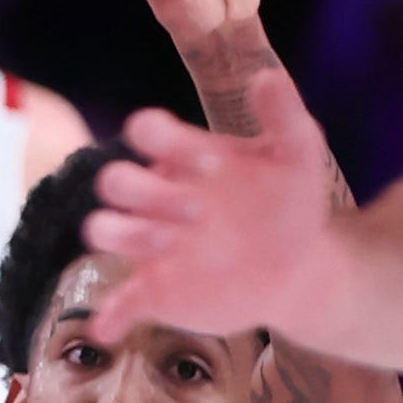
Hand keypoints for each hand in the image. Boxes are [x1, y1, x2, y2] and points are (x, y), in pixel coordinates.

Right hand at [82, 102, 337, 344]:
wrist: (299, 267)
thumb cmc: (290, 203)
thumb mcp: (298, 154)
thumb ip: (284, 114)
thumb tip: (266, 75)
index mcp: (183, 155)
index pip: (146, 132)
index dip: (166, 140)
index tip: (215, 163)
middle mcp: (157, 195)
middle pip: (114, 181)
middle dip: (145, 192)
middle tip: (200, 212)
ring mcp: (151, 243)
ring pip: (104, 231)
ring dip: (126, 236)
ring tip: (173, 246)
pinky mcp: (155, 289)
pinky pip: (119, 300)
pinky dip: (109, 313)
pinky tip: (106, 327)